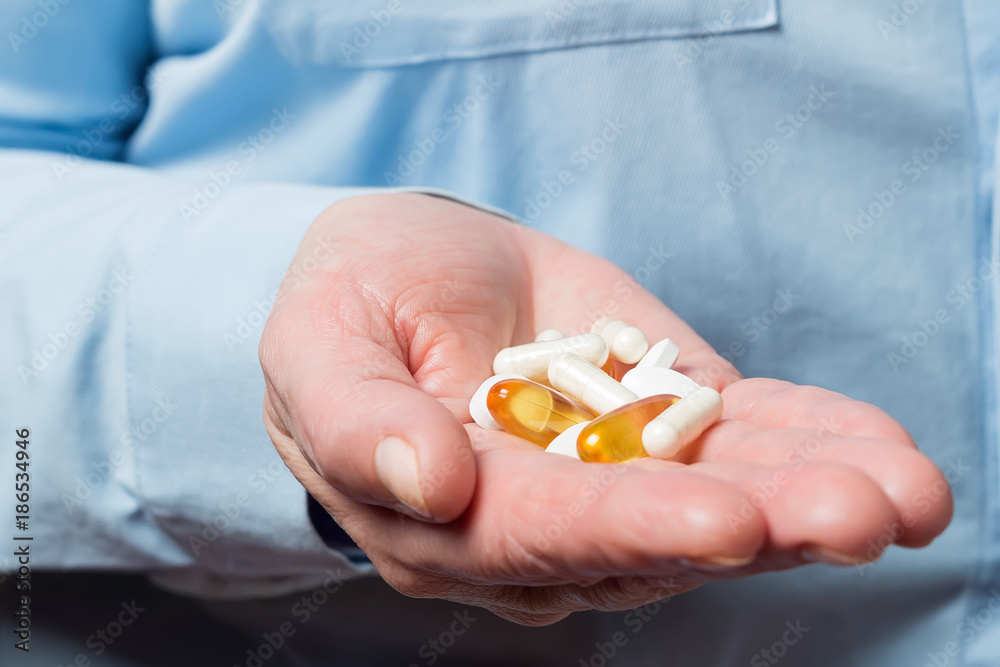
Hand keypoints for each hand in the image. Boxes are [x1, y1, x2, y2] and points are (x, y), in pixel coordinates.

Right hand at [259, 193, 951, 624]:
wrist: (410, 273)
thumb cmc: (350, 303)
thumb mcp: (318, 339)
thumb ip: (351, 417)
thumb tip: (424, 486)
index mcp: (451, 518)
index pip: (544, 532)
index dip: (631, 527)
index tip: (724, 521)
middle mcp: (545, 519)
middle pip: (657, 533)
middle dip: (762, 529)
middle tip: (863, 515)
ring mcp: (615, 473)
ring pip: (721, 495)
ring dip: (815, 495)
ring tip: (907, 492)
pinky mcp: (665, 423)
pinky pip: (744, 440)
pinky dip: (814, 442)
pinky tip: (884, 452)